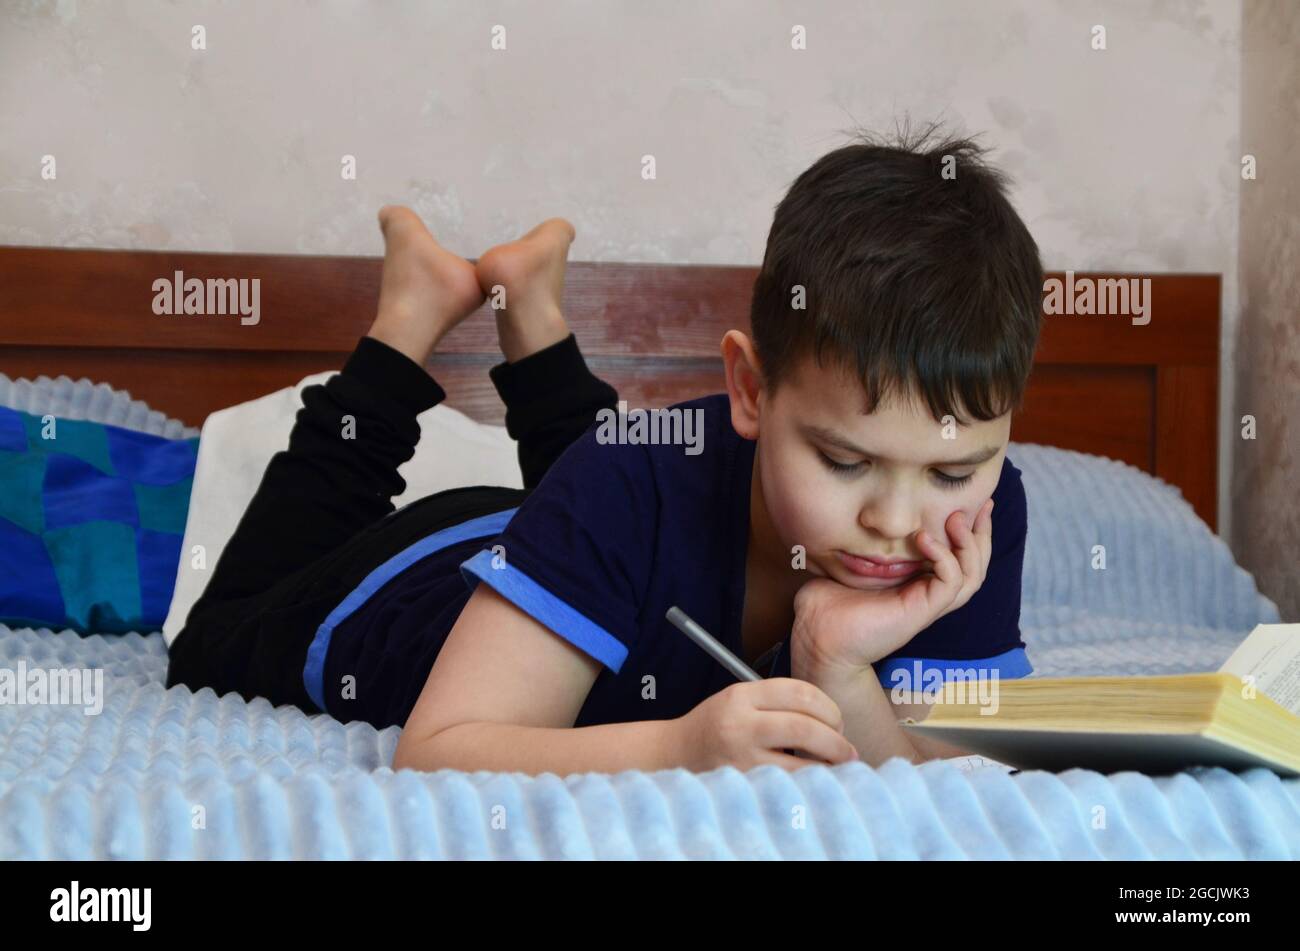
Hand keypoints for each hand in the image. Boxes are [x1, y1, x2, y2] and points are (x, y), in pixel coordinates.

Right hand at [672, 678, 858, 771]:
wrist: (674, 753)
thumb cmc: (716, 725)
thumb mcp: (740, 699)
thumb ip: (778, 701)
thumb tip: (833, 718)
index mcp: (742, 696)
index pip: (800, 692)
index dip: (829, 706)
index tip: (838, 721)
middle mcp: (740, 724)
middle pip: (806, 727)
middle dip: (836, 740)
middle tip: (848, 750)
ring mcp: (741, 758)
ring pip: (801, 763)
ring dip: (828, 767)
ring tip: (838, 768)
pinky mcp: (743, 785)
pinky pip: (789, 786)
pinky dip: (809, 784)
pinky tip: (816, 782)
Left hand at [791, 499, 994, 683]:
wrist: (818, 638)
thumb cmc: (826, 606)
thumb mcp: (843, 566)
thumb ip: (854, 545)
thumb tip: (846, 520)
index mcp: (914, 583)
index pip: (955, 557)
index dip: (966, 531)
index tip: (966, 501)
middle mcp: (926, 593)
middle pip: (974, 565)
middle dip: (981, 533)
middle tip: (984, 504)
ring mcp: (926, 604)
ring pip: (971, 576)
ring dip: (969, 544)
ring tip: (956, 518)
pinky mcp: (921, 611)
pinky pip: (950, 583)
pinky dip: (945, 558)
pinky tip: (924, 539)